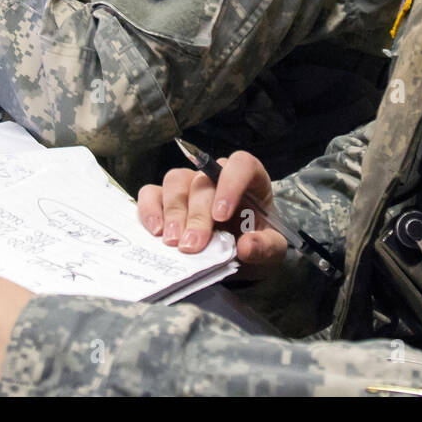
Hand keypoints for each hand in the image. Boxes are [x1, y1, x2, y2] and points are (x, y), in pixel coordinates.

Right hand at [137, 150, 286, 279]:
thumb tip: (247, 245)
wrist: (242, 257)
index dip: (230, 184)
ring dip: (172, 212)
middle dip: (196, 215)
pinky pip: (151, 193)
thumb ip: (265, 247)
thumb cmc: (257, 243)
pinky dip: (150, 210)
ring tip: (173, 242)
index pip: (240, 164)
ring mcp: (190, 185)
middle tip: (192, 245)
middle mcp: (217, 177)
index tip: (222, 215)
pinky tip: (155, 232)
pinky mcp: (166, 199)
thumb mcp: (272, 251)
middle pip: (202, 181)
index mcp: (250, 180)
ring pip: (175, 180)